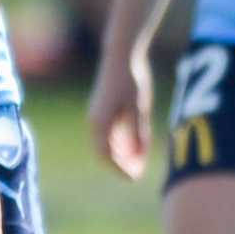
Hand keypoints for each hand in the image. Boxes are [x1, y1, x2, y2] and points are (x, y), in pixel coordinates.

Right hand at [89, 50, 152, 180]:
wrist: (121, 55)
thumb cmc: (131, 80)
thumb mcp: (139, 109)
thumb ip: (138, 133)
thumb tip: (137, 157)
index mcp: (100, 122)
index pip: (105, 155)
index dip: (119, 169)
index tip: (134, 178)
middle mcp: (95, 121)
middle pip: (103, 151)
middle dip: (119, 165)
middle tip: (136, 175)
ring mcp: (98, 115)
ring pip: (106, 143)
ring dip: (120, 155)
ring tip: (137, 163)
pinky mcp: (103, 109)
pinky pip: (109, 133)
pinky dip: (119, 143)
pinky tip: (135, 146)